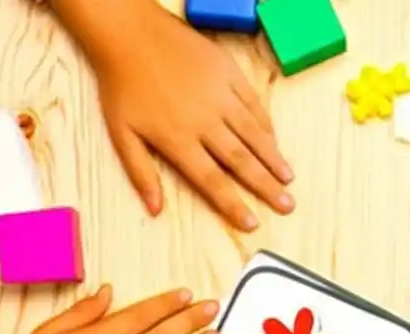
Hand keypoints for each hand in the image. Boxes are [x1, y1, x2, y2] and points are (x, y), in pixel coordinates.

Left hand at [59, 0, 293, 230]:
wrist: (130, 33)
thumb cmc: (121, 85)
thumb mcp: (121, 133)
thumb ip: (141, 173)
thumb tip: (155, 209)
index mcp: (177, 139)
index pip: (212, 180)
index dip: (233, 204)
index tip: (252, 223)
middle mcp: (204, 121)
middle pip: (241, 161)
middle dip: (266, 187)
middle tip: (287, 205)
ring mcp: (220, 96)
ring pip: (253, 134)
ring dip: (273, 158)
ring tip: (288, 178)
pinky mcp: (229, 74)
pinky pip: (253, 104)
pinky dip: (266, 126)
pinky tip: (275, 141)